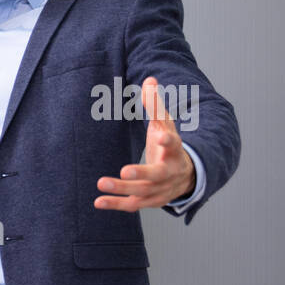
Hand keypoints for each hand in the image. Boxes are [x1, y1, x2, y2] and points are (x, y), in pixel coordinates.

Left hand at [95, 76, 195, 211]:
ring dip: (122, 188)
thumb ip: (155, 105)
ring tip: (101, 182)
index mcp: (175, 151)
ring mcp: (160, 189)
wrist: (186, 176)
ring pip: (142, 192)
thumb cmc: (171, 145)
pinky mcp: (149, 201)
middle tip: (125, 170)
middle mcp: (169, 172)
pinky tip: (98, 201)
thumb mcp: (165, 124)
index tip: (160, 136)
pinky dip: (115, 204)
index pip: (174, 144)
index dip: (168, 141)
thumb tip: (150, 79)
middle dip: (142, 173)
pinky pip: (132, 205)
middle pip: (157, 175)